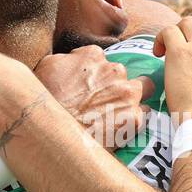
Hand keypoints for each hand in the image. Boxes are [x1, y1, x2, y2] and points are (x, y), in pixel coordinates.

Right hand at [35, 46, 151, 150]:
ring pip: (144, 89)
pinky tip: (124, 127)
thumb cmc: (48, 101)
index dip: (96, 73)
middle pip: (123, 73)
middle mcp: (115, 70)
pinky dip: (135, 119)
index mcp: (94, 56)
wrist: (55, 134)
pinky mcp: (134, 118)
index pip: (101, 59)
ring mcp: (128, 93)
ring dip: (133, 98)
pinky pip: (144, 114)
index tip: (90, 85)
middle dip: (116, 84)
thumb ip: (67, 58)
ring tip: (119, 112)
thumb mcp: (47, 67)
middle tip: (103, 100)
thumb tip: (73, 59)